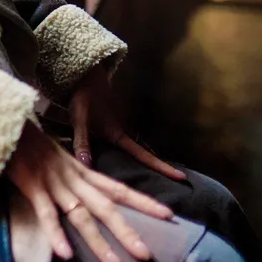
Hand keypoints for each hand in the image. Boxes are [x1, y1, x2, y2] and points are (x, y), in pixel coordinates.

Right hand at [6, 122, 172, 261]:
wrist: (6, 121)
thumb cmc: (28, 139)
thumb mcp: (55, 154)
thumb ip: (70, 171)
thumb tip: (84, 187)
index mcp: (80, 170)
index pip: (118, 188)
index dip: (143, 202)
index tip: (168, 215)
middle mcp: (73, 179)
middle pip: (106, 207)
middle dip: (127, 231)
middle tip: (146, 255)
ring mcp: (53, 184)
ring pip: (80, 216)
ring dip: (98, 241)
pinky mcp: (32, 187)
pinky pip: (46, 214)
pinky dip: (56, 234)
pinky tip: (65, 254)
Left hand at [69, 66, 185, 180]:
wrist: (87, 77)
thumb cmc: (84, 96)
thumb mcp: (80, 118)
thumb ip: (82, 141)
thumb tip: (86, 165)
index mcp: (118, 134)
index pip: (143, 155)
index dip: (160, 167)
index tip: (181, 177)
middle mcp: (123, 134)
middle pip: (143, 156)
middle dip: (159, 169)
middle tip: (179, 184)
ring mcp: (119, 130)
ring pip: (135, 151)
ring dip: (146, 164)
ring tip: (162, 182)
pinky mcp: (112, 128)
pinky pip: (125, 146)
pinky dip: (132, 156)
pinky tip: (130, 167)